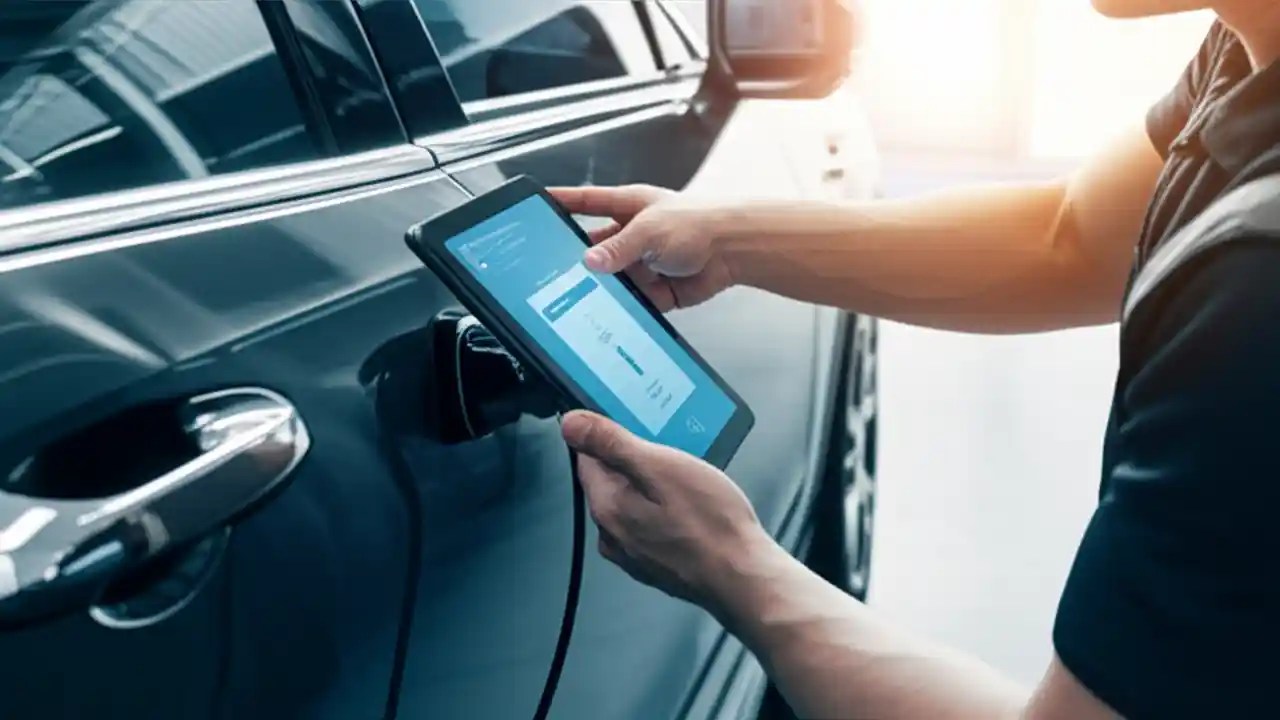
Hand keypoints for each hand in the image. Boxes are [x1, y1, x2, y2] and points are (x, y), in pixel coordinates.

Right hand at [549, 185, 736, 310]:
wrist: (736, 251)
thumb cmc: (700, 224)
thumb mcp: (649, 231)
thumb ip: (617, 248)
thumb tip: (588, 262)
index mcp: (629, 207)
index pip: (586, 203)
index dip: (561, 202)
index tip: (536, 202)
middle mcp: (634, 234)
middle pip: (596, 248)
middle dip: (580, 261)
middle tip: (555, 272)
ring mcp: (644, 263)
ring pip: (613, 280)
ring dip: (605, 289)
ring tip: (583, 300)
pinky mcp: (657, 290)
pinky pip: (634, 303)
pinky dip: (627, 310)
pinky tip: (615, 317)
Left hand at [560, 409, 776, 614]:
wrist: (741, 577)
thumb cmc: (708, 524)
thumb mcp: (660, 467)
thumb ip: (611, 443)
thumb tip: (570, 424)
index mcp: (606, 507)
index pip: (586, 458)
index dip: (608, 436)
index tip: (635, 426)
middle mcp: (612, 534)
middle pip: (610, 481)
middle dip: (634, 461)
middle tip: (670, 452)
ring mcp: (633, 553)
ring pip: (632, 503)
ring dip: (651, 486)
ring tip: (686, 478)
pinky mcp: (656, 564)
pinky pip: (649, 524)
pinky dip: (663, 510)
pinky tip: (691, 506)